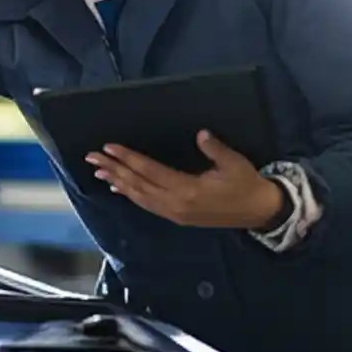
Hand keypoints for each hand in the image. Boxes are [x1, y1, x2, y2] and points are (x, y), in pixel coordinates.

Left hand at [85, 130, 283, 229]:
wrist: (259, 212)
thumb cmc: (246, 184)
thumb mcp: (235, 163)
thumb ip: (216, 149)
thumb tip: (200, 134)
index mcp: (188, 190)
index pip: (150, 171)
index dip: (129, 159)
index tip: (109, 147)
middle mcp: (176, 204)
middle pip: (138, 185)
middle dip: (114, 169)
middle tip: (92, 157)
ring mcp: (175, 213)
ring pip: (139, 197)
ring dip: (118, 183)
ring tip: (99, 171)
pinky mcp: (177, 217)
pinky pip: (147, 205)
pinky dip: (131, 195)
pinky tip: (118, 188)